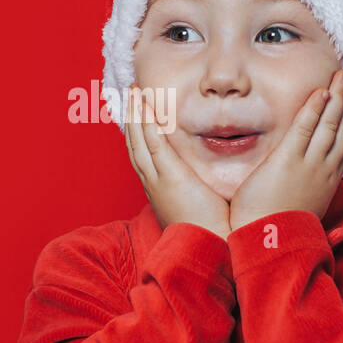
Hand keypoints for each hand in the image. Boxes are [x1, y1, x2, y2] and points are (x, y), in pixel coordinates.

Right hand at [124, 85, 231, 239]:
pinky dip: (146, 122)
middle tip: (130, 96)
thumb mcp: (201, 208)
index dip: (139, 133)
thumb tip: (213, 183)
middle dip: (131, 118)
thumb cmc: (211, 233)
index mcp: (160, 189)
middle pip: (135, 144)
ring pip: (140, 139)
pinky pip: (153, 143)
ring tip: (133, 92)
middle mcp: (153, 182)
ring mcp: (158, 179)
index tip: (139, 116)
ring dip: (135, 114)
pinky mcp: (170, 176)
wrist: (209, 249)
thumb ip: (203, 191)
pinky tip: (144, 105)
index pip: (145, 155)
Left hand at [229, 67, 342, 231]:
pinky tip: (321, 91)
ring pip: (330, 123)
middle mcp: (324, 169)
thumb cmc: (278, 228)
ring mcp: (309, 164)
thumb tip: (299, 181)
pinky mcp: (288, 161)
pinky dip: (315, 108)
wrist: (270, 243)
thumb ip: (303, 188)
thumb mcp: (300, 205)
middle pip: (342, 127)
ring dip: (338, 96)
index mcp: (327, 180)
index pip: (342, 143)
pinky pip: (305, 128)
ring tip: (342, 75)